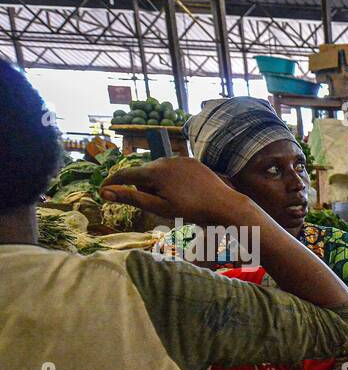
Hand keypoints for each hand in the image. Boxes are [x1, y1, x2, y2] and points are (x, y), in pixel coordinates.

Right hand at [100, 156, 250, 225]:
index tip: (101, 189)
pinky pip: (174, 168)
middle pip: (143, 174)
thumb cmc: (191, 210)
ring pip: (158, 170)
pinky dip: (172, 178)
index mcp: (154, 171)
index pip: (125, 174)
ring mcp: (179, 158)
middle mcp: (164, 159)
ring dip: (158, 183)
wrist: (224, 205)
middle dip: (143, 188)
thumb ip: (132, 198)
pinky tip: (184, 191)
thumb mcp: (159, 208)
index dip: (112, 182)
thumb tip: (105, 192)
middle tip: (159, 204)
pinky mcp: (191, 160)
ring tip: (174, 198)